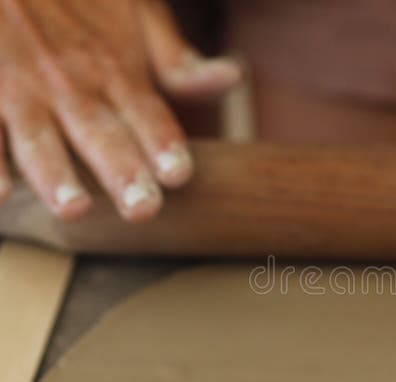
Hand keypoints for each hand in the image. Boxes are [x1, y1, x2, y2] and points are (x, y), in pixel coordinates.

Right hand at [0, 0, 239, 220]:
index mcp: (116, 71)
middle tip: (141, 208)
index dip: (163, 145)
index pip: (147, 115)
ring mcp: (22, 87)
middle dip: (123, 172)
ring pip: (39, 137)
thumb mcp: (137, 8)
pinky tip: (1, 196)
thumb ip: (177, 58)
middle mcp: (72, 84)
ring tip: (73, 209)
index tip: (178, 174)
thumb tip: (234, 78)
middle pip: (101, 135)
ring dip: (56, 175)